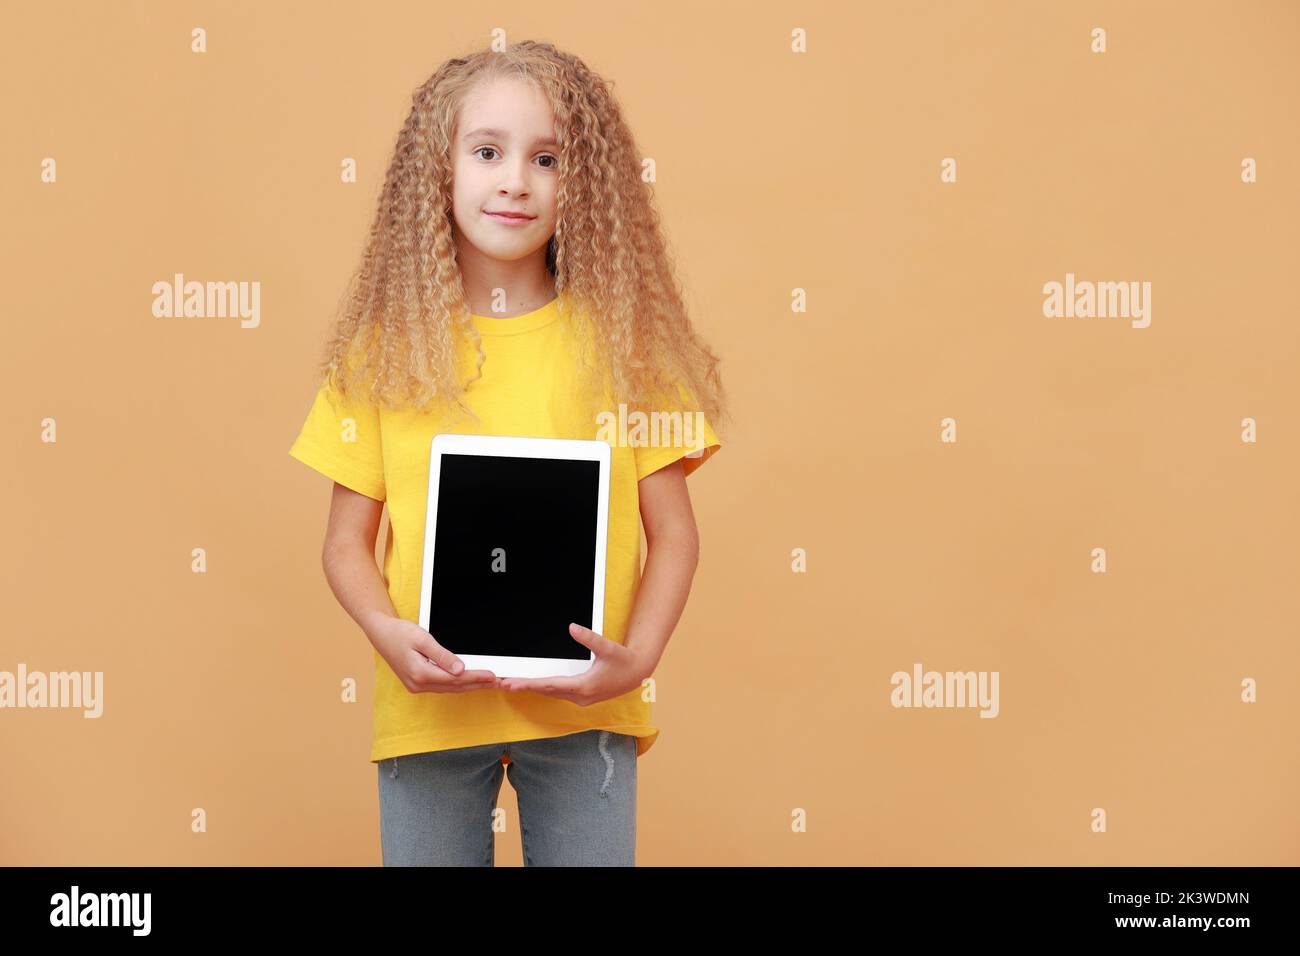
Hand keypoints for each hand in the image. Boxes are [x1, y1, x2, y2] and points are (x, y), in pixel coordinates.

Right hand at [365, 614, 500, 693]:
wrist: (381, 634)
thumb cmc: (400, 633)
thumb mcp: (423, 639)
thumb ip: (442, 656)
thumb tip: (460, 669)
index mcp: (420, 673)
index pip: (455, 678)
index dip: (476, 677)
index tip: (492, 675)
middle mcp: (418, 684)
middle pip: (454, 687)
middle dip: (477, 684)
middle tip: (498, 681)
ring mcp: (416, 686)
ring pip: (449, 689)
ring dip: (469, 685)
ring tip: (488, 682)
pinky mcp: (417, 684)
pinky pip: (442, 686)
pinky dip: (457, 684)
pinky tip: (469, 681)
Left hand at [500, 624, 646, 705]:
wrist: (638, 673)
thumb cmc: (624, 660)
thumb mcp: (608, 648)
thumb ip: (589, 638)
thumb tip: (572, 627)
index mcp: (585, 686)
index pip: (550, 685)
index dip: (529, 684)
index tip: (511, 684)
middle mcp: (580, 696)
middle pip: (546, 691)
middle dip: (523, 687)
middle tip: (501, 683)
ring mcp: (581, 699)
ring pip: (550, 694)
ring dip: (531, 689)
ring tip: (511, 685)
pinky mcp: (582, 697)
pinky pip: (557, 693)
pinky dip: (543, 689)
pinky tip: (533, 685)